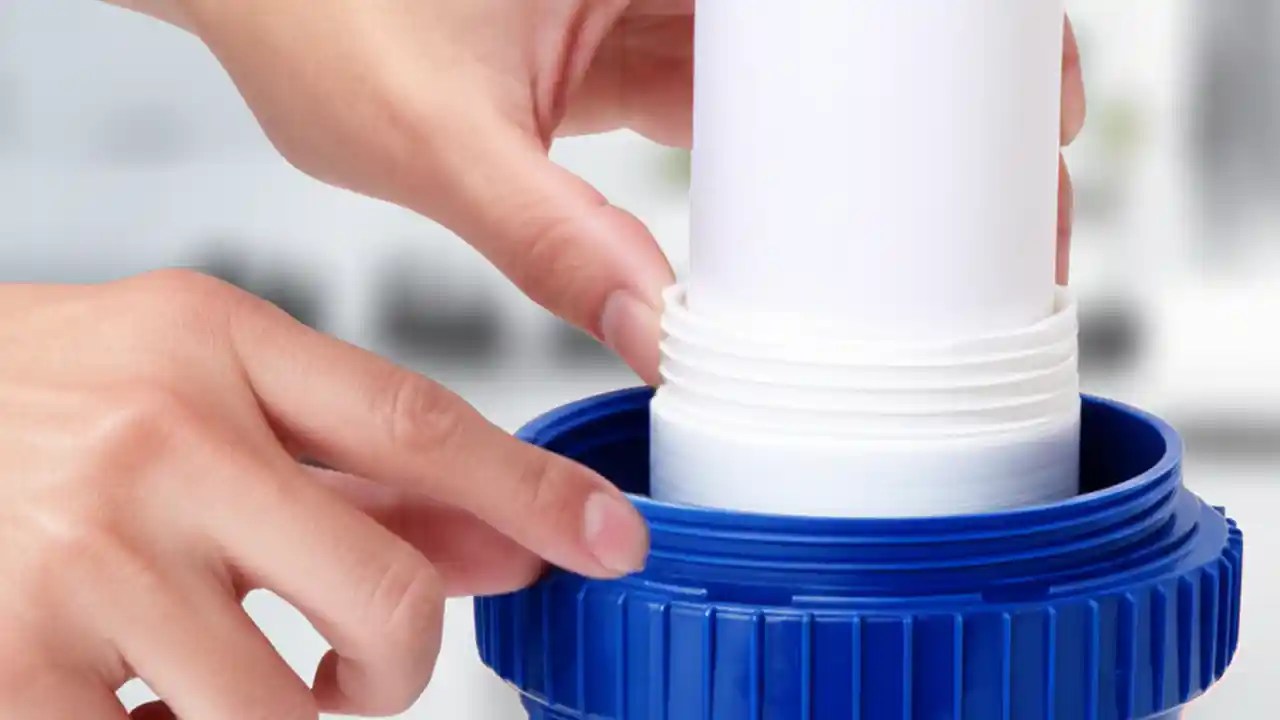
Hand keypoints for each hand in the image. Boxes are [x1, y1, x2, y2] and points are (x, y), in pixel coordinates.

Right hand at [0, 271, 647, 718]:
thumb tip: (500, 539)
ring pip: (286, 715)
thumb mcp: (191, 385)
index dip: (535, 494)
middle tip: (362, 664)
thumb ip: (349, 467)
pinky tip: (135, 699)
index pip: (420, 426)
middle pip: (388, 593)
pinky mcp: (14, 669)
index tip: (609, 538)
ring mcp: (80, 558)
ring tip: (224, 684)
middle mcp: (155, 442)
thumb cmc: (31, 399)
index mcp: (209, 345)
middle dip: (402, 662)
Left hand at [108, 1, 1084, 375]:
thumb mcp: (436, 134)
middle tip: (1000, 184)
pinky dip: (765, 161)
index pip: (828, 2)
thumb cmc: (312, 6)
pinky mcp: (616, 45)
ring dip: (851, 142)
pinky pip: (720, 101)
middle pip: (834, 40)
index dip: (949, 38)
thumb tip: (655, 331)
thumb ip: (549, 234)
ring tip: (916, 224)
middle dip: (921, 108)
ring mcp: (644, 3)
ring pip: (786, 75)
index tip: (1025, 95)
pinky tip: (797, 227)